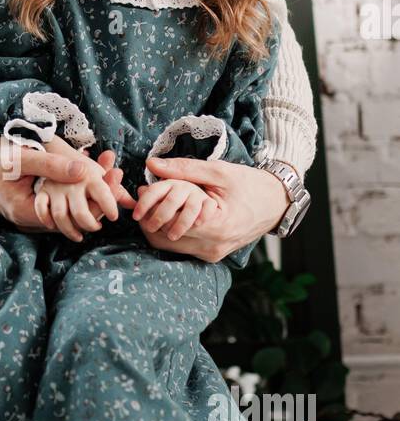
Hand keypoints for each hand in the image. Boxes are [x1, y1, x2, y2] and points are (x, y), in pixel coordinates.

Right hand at [0, 133, 132, 234]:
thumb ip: (50, 165)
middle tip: (117, 170)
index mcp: (30, 213)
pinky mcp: (38, 203)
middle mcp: (35, 219)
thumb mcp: (18, 159)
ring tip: (110, 166)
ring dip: (90, 187)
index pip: (74, 215)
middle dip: (99, 192)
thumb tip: (84, 170)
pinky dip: (76, 185)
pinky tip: (89, 166)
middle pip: (76, 213)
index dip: (97, 198)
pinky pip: (62, 198)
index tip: (114, 176)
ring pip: (71, 205)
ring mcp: (36, 212)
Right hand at [34, 136, 135, 240]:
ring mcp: (55, 188)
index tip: (113, 216)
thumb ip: (117, 190)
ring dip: (71, 230)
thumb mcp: (101, 176)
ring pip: (61, 216)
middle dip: (90, 225)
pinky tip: (54, 226)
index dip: (109, 207)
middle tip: (97, 227)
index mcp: (90, 176)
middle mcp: (72, 183)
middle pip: (81, 212)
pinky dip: (47, 219)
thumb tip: (133, 204)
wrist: (55, 152)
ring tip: (80, 235)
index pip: (103, 194)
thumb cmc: (84, 170)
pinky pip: (41, 208)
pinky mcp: (42, 191)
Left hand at [133, 154, 291, 260]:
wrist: (278, 202)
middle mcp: (213, 247)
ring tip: (156, 204)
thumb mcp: (217, 171)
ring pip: (170, 245)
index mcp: (216, 226)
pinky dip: (172, 231)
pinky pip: (183, 247)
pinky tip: (171, 214)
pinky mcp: (212, 256)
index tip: (144, 190)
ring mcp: (212, 254)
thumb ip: (183, 169)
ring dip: (159, 225)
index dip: (152, 206)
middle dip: (151, 216)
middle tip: (144, 197)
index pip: (169, 223)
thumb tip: (151, 165)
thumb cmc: (250, 184)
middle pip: (165, 237)